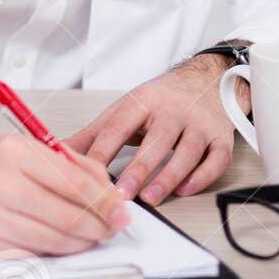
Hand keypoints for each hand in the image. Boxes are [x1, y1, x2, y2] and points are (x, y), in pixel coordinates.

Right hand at [0, 134, 129, 257]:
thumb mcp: (23, 146)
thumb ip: (68, 164)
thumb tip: (108, 191)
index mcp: (12, 152)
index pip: (73, 182)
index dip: (104, 201)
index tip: (121, 210)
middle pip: (65, 216)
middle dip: (98, 226)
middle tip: (113, 228)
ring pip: (51, 240)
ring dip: (79, 243)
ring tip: (90, 237)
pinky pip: (28, 255)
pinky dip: (50, 252)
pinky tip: (59, 244)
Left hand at [63, 54, 247, 205]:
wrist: (205, 80)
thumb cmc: (159, 101)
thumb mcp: (123, 110)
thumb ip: (93, 135)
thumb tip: (58, 153)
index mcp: (142, 102)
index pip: (119, 127)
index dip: (103, 152)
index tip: (89, 176)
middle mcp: (172, 111)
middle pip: (156, 141)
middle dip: (138, 169)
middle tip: (121, 194)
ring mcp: (198, 124)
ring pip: (187, 152)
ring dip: (168, 176)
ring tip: (151, 197)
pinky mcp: (220, 138)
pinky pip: (216, 159)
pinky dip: (203, 176)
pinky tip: (185, 189)